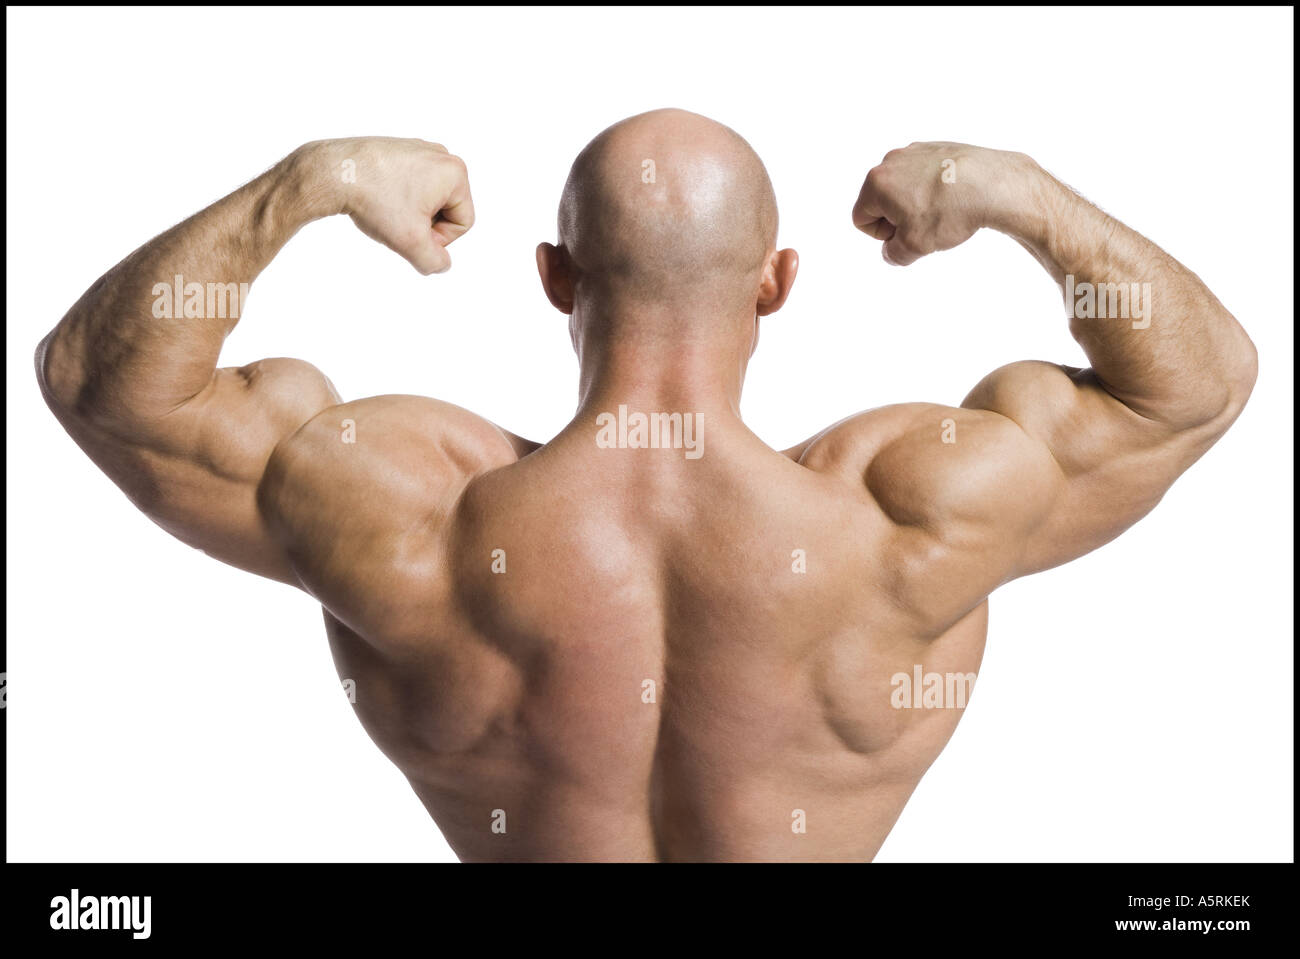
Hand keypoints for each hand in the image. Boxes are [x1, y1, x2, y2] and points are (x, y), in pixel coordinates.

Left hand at [321, 137, 475, 274]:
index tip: (411, 236)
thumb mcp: (411, 243)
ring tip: (385, 211)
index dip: (439, 240)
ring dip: (410, 213)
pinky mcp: (399, 148)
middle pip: (446, 209)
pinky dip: (397, 198)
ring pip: (427, 199)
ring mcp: (419, 149)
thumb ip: (435, 262)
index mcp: (455, 173)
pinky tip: (377, 199)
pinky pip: (410, 184)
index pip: (462, 223)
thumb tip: (441, 263)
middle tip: (396, 224)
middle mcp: (442, 156)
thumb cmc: (375, 201)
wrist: (333, 172)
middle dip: (424, 224)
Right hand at [851, 142, 1019, 266]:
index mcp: (876, 183)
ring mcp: (915, 151)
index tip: (906, 235)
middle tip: (925, 227)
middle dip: (898, 218)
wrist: (993, 185)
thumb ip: (893, 254)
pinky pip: (924, 175)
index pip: (861, 218)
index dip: (881, 236)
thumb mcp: (914, 247)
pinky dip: (933, 190)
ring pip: (903, 187)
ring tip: (942, 213)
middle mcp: (891, 161)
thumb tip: (891, 250)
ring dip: (916, 204)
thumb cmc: (950, 213)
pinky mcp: (938, 147)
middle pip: (881, 201)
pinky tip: (953, 199)